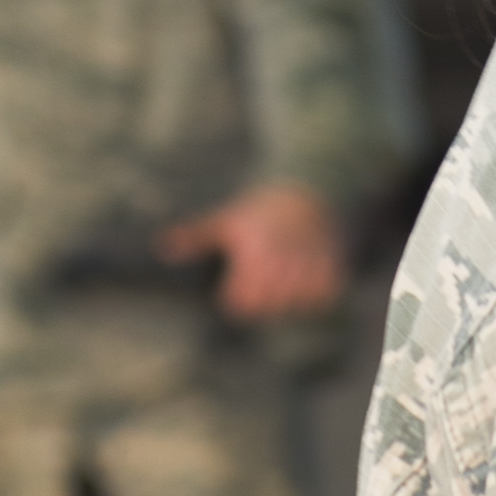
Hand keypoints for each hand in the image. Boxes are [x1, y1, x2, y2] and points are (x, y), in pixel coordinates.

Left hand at [157, 181, 346, 321]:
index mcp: (255, 248)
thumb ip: (195, 237)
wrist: (309, 190)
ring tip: (284, 285)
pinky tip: (307, 282)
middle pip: (271, 305)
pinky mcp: (335, 264)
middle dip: (264, 304)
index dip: (238, 301)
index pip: (244, 301)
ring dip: (290, 302)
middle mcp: (284, 254)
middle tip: (262, 288)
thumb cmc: (259, 210)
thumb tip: (161, 246)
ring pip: (299, 304)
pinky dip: (318, 296)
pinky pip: (326, 296)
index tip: (236, 293)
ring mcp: (312, 260)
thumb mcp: (225, 220)